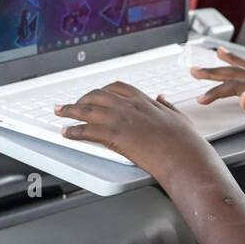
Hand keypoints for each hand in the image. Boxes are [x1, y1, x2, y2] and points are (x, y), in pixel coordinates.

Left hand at [55, 81, 209, 179]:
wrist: (182, 155)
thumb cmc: (184, 141)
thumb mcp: (178, 117)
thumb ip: (167, 106)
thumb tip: (162, 98)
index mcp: (144, 101)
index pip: (117, 88)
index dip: (103, 91)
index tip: (96, 95)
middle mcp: (129, 106)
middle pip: (98, 95)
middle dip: (82, 98)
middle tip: (72, 104)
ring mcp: (120, 119)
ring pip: (87, 109)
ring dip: (70, 110)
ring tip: (60, 112)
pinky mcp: (114, 134)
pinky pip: (86, 130)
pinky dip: (73, 131)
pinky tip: (66, 133)